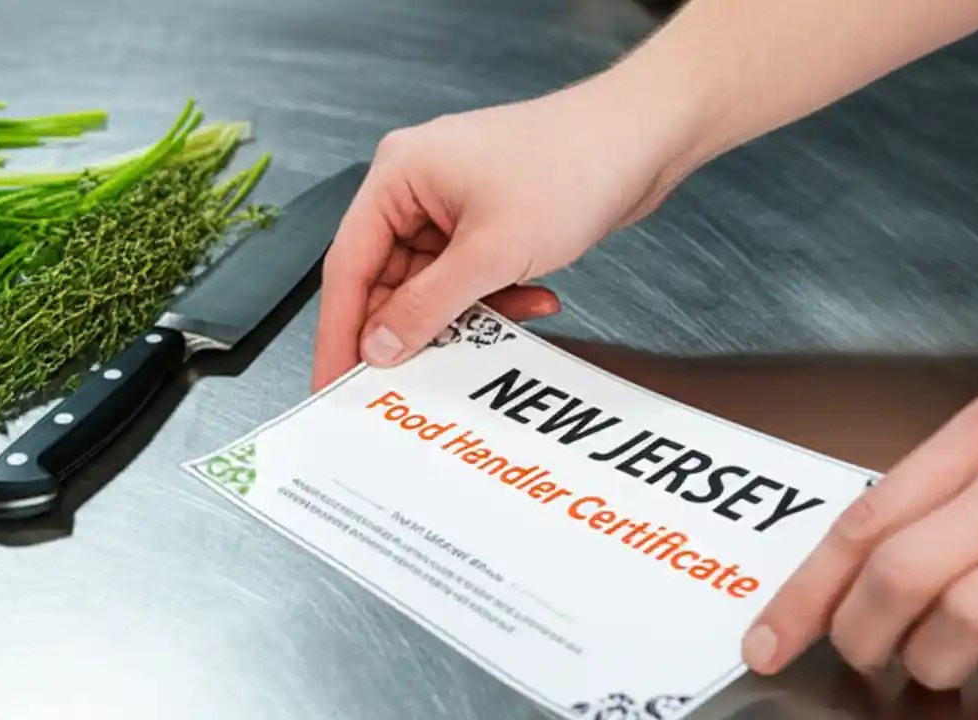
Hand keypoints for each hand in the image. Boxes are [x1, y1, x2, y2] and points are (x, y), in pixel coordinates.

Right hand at [310, 71, 683, 390]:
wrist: (644, 139)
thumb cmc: (572, 165)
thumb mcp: (490, 254)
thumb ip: (426, 307)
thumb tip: (379, 346)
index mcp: (399, 175)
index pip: (347, 265)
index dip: (339, 331)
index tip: (333, 381)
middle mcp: (418, 185)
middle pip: (388, 278)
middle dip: (411, 328)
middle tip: (413, 380)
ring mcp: (455, 202)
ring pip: (434, 283)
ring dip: (465, 315)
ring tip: (498, 329)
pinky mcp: (489, 218)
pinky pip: (471, 275)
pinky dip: (495, 298)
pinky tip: (532, 301)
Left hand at [743, 362, 977, 700]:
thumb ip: (951, 479)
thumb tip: (871, 557)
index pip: (864, 523)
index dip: (805, 594)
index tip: (769, 640)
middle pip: (900, 578)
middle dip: (862, 635)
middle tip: (864, 654)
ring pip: (965, 623)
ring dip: (938, 660)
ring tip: (946, 657)